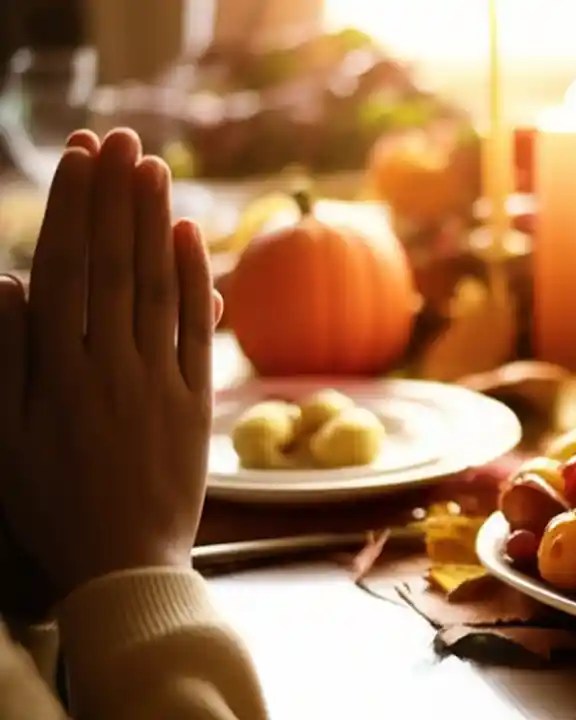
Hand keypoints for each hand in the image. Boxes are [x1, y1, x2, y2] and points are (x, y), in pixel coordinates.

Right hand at [0, 129, 221, 598]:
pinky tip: (192, 235)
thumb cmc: (51, 505)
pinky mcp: (199, 400)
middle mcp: (112, 366)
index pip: (68, 270)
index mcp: (58, 372)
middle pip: (116, 264)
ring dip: (155, 222)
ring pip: (158, 287)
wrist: (125, 564)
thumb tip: (6, 282)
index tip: (81, 158)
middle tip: (121, 139)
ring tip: (153, 168)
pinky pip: (197, 329)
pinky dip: (196, 279)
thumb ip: (3, 358)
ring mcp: (161, 381)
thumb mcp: (4, 438)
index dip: (75, 208)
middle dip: (116, 197)